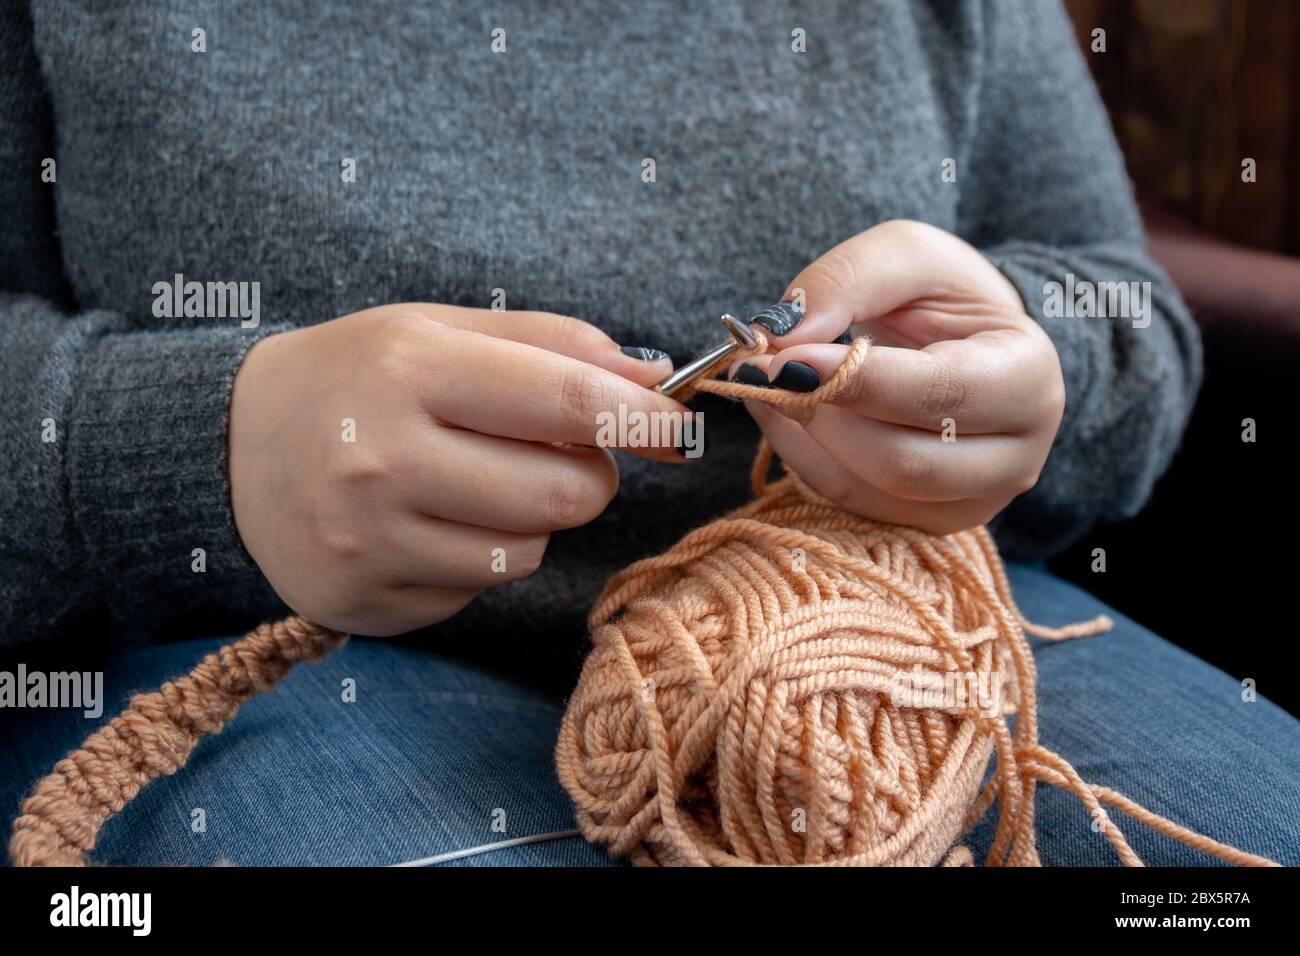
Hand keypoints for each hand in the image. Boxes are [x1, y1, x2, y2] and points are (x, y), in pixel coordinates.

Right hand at [229, 304, 686, 634]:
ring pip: (528, 552)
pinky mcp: (365, 601)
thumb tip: (657, 382)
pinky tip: (428, 523)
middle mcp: (383, 460)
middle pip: (567, 494)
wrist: (232, 448)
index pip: (570, 401)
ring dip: (528, 519)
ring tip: (473, 482)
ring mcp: (369, 541)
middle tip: (551, 451)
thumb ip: (556, 345)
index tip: (681, 427)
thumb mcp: (441, 329)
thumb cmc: (358, 377)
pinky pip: (476, 591)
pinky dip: (476, 558)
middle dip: (586, 474)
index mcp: (410, 368)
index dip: (645, 418)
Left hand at [732, 219, 1064, 534]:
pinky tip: (785, 414)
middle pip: (901, 461)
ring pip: (867, 491)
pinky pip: (850, 505)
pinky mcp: (929, 522)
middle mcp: (1015, 456)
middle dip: (818, 414)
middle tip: (759, 371)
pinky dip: (803, 460)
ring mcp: (974, 501)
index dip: (853, 380)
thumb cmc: (943, 296)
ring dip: (800, 438)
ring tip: (768, 385)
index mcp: (1029, 378)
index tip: (782, 358)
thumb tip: (786, 337)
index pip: (938, 393)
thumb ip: (848, 279)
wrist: (969, 343)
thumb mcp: (906, 254)